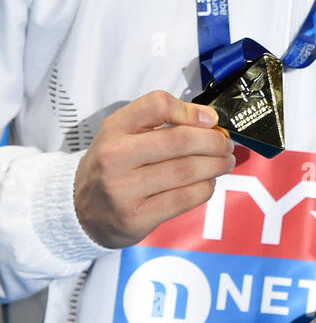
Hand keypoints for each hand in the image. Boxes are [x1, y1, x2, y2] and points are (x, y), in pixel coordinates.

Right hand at [74, 90, 235, 247]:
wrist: (82, 210)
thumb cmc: (114, 166)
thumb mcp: (124, 133)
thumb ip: (161, 121)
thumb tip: (209, 120)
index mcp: (114, 128)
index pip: (157, 105)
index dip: (190, 110)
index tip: (210, 119)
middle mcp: (115, 156)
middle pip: (179, 141)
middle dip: (213, 141)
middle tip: (226, 144)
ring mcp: (124, 189)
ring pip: (186, 171)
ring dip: (215, 165)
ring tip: (225, 162)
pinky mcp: (136, 217)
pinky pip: (184, 199)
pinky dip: (205, 188)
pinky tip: (208, 183)